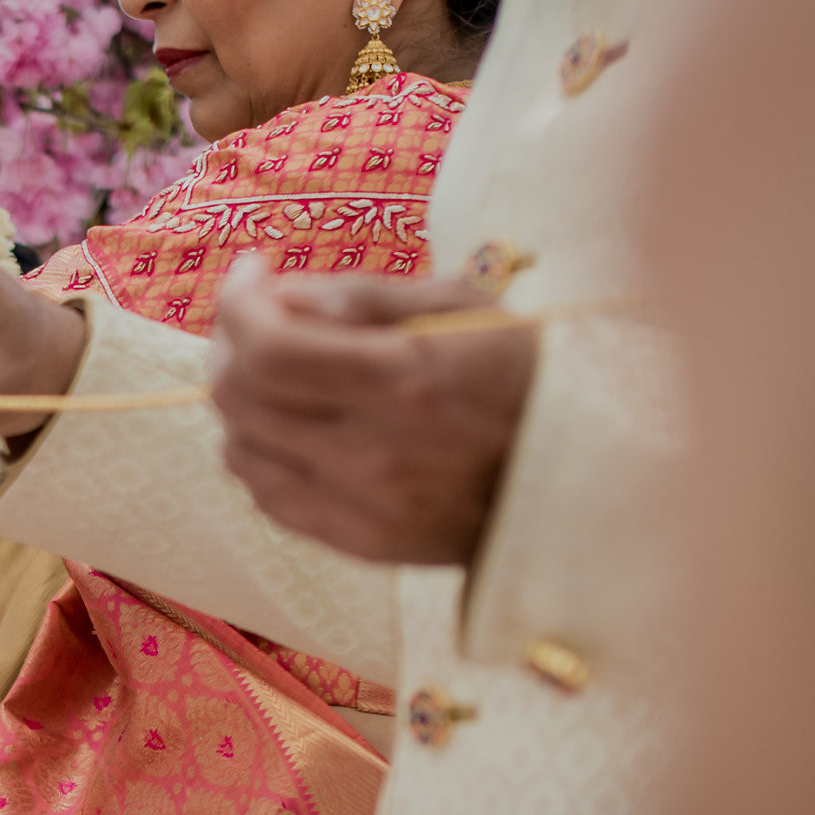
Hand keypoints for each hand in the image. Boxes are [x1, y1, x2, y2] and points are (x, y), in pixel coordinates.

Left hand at [207, 264, 540, 564]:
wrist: (585, 477)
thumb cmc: (527, 373)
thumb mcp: (463, 307)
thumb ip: (362, 297)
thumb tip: (276, 294)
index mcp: (402, 381)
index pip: (266, 348)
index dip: (238, 301)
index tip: (252, 270)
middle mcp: (372, 454)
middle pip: (239, 399)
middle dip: (229, 344)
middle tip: (254, 316)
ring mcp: (363, 509)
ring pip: (241, 454)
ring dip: (239, 403)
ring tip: (271, 372)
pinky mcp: (364, 544)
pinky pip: (271, 500)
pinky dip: (261, 455)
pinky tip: (287, 426)